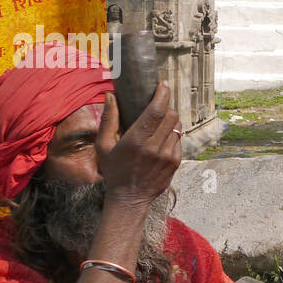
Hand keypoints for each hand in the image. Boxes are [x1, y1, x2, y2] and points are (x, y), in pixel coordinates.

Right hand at [95, 83, 181, 208]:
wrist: (130, 198)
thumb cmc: (114, 170)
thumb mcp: (103, 146)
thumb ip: (108, 119)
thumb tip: (111, 95)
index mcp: (136, 141)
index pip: (156, 111)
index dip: (162, 95)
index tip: (163, 85)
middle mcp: (155, 148)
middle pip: (171, 115)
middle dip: (166, 107)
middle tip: (158, 106)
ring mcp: (168, 156)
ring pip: (177, 127)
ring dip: (170, 120)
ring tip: (158, 123)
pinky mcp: (176, 162)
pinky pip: (179, 140)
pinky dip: (172, 134)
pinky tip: (160, 139)